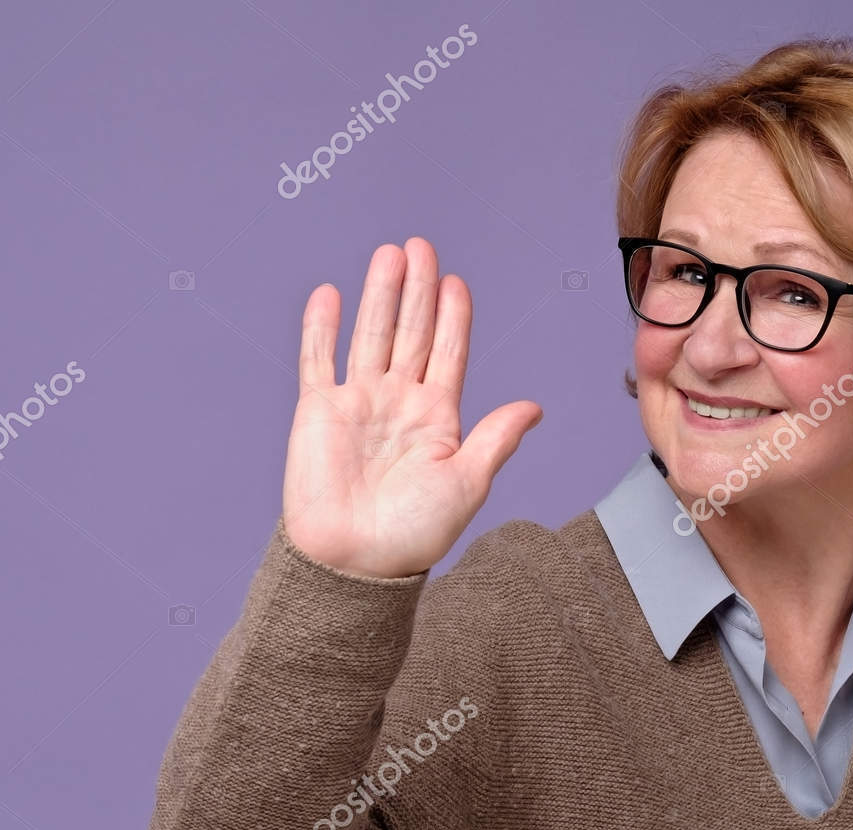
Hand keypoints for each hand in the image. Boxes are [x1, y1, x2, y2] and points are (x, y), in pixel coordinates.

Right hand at [282, 238, 541, 577]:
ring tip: (389, 254)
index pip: (448, 354)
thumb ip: (496, 438)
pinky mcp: (319, 412)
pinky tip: (328, 293)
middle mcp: (399, 404)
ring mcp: (359, 403)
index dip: (452, 318)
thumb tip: (534, 408)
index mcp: (438, 419)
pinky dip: (321, 328)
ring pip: (371, 335)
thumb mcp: (468, 482)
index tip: (457, 282)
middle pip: (411, 333)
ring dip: (380, 295)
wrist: (357, 560)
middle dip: (418, 290)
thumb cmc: (415, 533)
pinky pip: (318, 360)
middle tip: (422, 246)